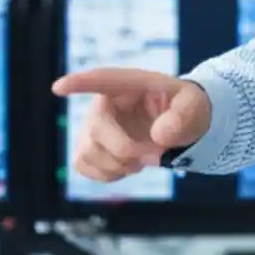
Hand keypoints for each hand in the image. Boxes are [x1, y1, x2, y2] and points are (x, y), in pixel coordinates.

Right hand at [51, 68, 211, 181]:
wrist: (180, 126)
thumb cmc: (186, 109)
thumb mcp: (195, 106)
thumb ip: (183, 117)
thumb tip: (159, 136)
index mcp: (130, 84)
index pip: (102, 80)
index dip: (80, 83)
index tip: (59, 87)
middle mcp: (105, 103)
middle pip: (98, 131)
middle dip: (127, 150)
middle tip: (156, 155)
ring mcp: (93, 125)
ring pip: (88, 152)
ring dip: (119, 165)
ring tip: (143, 159)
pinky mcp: (89, 146)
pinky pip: (83, 166)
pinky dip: (107, 174)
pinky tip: (127, 166)